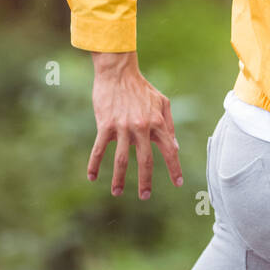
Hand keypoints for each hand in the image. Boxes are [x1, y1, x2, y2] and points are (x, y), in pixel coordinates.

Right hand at [88, 51, 182, 198]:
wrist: (118, 73)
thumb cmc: (142, 88)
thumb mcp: (162, 103)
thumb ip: (169, 125)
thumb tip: (174, 146)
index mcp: (157, 123)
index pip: (169, 151)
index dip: (174, 168)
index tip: (178, 183)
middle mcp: (141, 128)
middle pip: (145, 161)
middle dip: (145, 182)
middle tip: (145, 196)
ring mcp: (122, 127)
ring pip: (120, 160)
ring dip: (118, 179)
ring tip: (117, 192)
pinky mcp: (105, 126)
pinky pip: (99, 150)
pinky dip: (94, 164)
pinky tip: (91, 177)